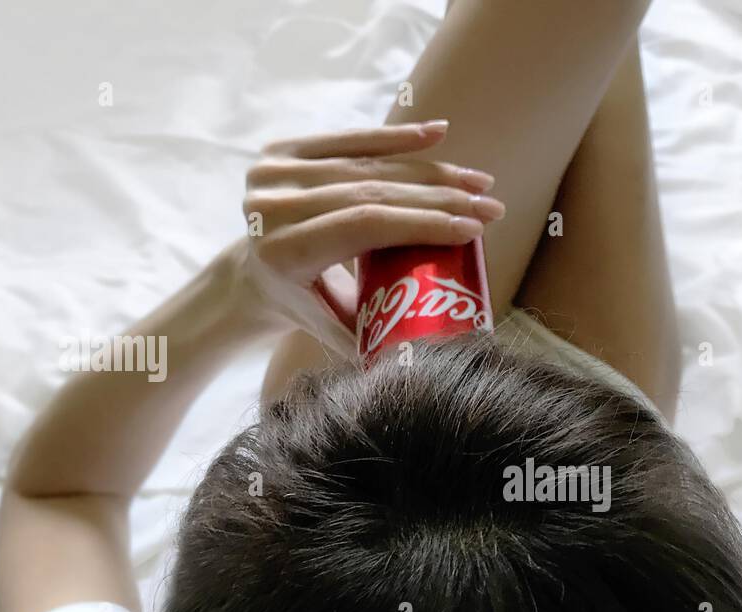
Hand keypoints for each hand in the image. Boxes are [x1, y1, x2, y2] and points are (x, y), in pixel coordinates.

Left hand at [240, 120, 504, 361]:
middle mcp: (272, 206)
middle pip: (372, 192)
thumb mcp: (336, 330)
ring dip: (431, 171)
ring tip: (480, 181)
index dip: (423, 222)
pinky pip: (351, 140)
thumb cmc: (305, 308)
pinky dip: (397, 139)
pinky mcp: (282, 149)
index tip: (474, 229)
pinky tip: (439, 133)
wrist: (250, 276)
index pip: (366, 225)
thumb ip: (378, 337)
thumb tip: (441, 348)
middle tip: (491, 205)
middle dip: (440, 196)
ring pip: (368, 165)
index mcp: (284, 251)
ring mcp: (273, 172)